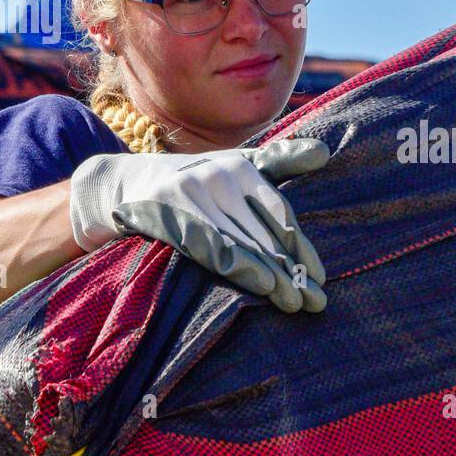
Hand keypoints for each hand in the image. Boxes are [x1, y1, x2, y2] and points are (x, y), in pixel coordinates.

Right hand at [70, 138, 329, 313]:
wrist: (129, 184)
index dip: (301, 247)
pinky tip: (263, 285)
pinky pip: (213, 246)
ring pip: (242, 243)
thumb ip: (280, 160)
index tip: (321, 276)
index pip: (280, 211)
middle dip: (293, 270)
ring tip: (295, 302)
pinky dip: (240, 267)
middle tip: (317, 302)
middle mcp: (220, 176)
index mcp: (241, 166)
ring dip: (272, 276)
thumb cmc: (198, 180)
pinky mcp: (169, 214)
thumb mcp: (239, 164)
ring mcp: (193, 194)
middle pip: (265, 232)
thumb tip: (325, 152)